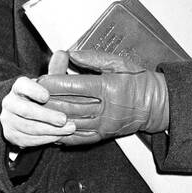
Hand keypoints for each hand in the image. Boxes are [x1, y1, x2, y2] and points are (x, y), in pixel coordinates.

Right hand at [0, 51, 76, 147]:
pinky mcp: (11, 136)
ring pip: (28, 127)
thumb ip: (55, 70)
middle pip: (26, 110)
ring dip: (50, 130)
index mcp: (18, 87)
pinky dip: (45, 140)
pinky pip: (28, 140)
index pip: (23, 86)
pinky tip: (59, 137)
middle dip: (47, 116)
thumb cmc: (38, 97)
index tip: (47, 96)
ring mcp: (8, 120)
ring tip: (69, 129)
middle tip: (64, 119)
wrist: (22, 115)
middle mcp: (9, 103)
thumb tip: (64, 53)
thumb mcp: (46, 83)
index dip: (34, 90)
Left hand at [38, 49, 169, 144]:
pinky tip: (53, 130)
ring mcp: (105, 124)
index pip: (75, 86)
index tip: (41, 80)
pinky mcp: (105, 134)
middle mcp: (106, 108)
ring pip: (73, 122)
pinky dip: (64, 135)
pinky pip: (81, 138)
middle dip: (49, 100)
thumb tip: (71, 54)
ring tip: (39, 112)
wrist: (157, 105)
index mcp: (109, 87)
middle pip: (70, 105)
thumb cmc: (140, 82)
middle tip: (34, 96)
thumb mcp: (120, 63)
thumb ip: (93, 58)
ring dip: (53, 118)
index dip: (55, 83)